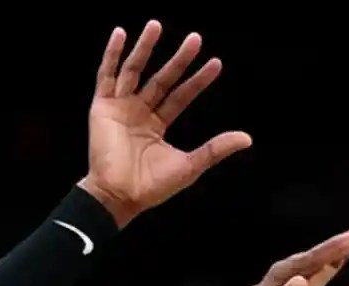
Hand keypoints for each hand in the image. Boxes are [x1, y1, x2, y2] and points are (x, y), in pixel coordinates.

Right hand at [80, 21, 251, 226]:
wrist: (121, 196)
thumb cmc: (153, 186)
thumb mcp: (191, 164)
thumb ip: (216, 148)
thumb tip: (247, 138)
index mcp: (158, 124)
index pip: (182, 96)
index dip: (198, 80)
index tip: (216, 63)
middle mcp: (139, 112)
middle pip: (162, 78)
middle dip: (178, 59)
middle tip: (196, 38)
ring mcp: (120, 107)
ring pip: (134, 70)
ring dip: (145, 47)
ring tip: (157, 25)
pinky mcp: (101, 107)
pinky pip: (106, 75)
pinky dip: (112, 54)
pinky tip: (120, 34)